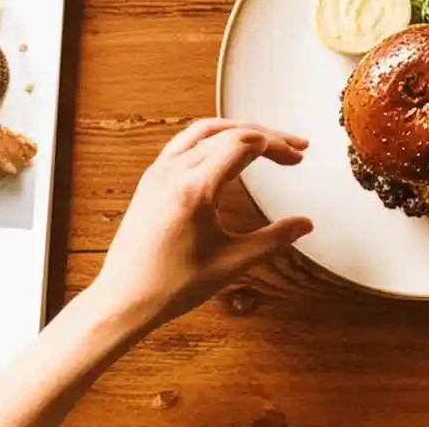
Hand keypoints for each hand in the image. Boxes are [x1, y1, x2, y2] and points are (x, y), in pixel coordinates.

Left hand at [87, 119, 313, 329]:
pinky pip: (185, 142)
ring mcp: (158, 173)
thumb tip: (305, 224)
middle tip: (294, 148)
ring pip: (205, 130)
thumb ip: (273, 240)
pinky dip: (214, 137)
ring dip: (240, 130)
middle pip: (229, 132)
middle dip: (266, 136)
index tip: (298, 156)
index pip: (244, 144)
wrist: (124, 299)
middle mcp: (173, 172)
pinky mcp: (151, 179)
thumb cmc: (172, 285)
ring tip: (265, 140)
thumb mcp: (232, 263)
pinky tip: (227, 151)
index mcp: (194, 190)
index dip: (277, 146)